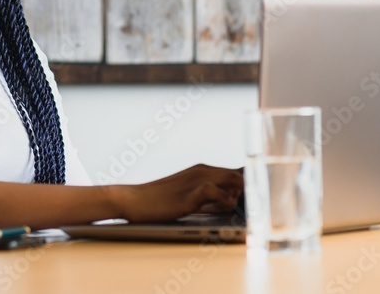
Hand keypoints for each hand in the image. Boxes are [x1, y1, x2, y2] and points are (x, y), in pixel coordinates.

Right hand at [110, 164, 243, 222]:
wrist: (134, 199)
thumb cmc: (158, 200)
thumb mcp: (185, 194)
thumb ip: (205, 196)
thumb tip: (227, 203)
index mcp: (201, 170)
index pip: (233, 172)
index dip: (244, 185)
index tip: (245, 200)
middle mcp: (202, 171)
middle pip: (238, 174)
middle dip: (244, 191)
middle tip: (236, 208)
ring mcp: (197, 180)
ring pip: (233, 179)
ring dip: (236, 195)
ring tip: (226, 209)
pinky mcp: (191, 193)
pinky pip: (218, 193)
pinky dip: (223, 203)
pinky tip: (215, 210)